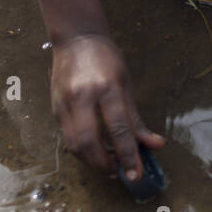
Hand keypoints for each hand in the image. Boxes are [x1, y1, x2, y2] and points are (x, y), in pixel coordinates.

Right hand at [50, 34, 164, 180]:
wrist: (76, 38)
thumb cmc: (106, 58)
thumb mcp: (126, 83)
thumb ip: (137, 119)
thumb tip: (156, 145)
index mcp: (107, 87)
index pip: (118, 128)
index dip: (128, 155)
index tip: (136, 174)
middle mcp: (82, 96)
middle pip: (89, 142)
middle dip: (104, 164)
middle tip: (118, 172)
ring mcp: (64, 102)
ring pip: (74, 144)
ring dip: (91, 161)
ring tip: (107, 165)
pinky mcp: (54, 107)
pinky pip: (67, 137)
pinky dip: (81, 150)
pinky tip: (94, 151)